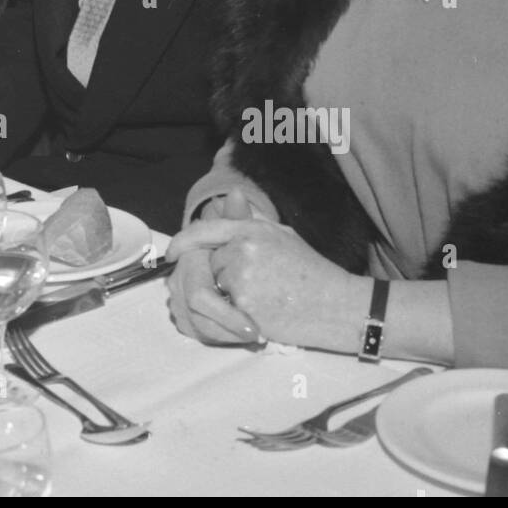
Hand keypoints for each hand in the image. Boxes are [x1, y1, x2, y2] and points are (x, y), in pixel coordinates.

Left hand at [168, 215, 368, 352]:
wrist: (337, 304)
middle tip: (258, 281)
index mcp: (252, 229)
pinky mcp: (244, 307)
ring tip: (265, 295)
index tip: (171, 252)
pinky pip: (226, 309)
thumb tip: (228, 196)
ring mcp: (242, 279)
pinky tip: (264, 310)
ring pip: (216, 287)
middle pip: (210, 263)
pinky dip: (238, 312)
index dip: (182, 241)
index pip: (204, 230)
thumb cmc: (312, 269)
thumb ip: (250, 220)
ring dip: (230, 294)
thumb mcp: (282, 235)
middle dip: (224, 273)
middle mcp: (243, 250)